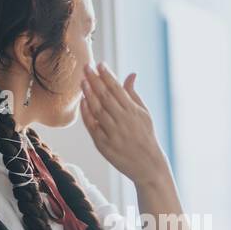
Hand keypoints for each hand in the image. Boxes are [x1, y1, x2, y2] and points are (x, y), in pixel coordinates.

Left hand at [79, 63, 170, 186]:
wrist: (148, 166)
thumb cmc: (146, 137)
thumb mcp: (144, 114)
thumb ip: (133, 94)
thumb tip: (131, 74)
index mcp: (133, 112)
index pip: (118, 89)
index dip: (108, 75)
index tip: (100, 64)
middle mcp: (122, 121)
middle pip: (105, 96)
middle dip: (95, 79)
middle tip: (86, 66)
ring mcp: (112, 133)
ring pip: (97, 109)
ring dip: (89, 93)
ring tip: (82, 80)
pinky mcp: (104, 145)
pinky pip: (92, 126)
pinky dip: (87, 113)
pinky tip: (83, 102)